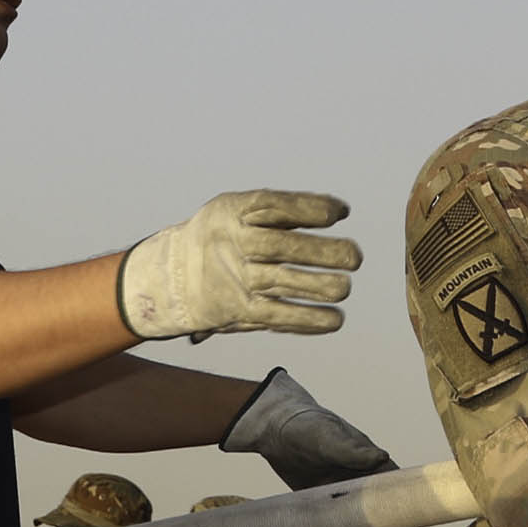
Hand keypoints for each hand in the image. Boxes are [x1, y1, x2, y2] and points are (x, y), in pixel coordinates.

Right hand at [118, 191, 360, 338]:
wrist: (172, 278)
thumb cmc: (222, 236)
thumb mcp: (238, 210)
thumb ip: (283, 211)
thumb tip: (340, 210)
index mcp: (232, 212)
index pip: (272, 206)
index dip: (307, 208)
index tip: (340, 212)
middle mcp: (232, 244)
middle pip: (278, 246)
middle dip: (319, 251)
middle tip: (354, 256)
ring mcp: (235, 279)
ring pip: (279, 283)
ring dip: (317, 287)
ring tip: (345, 286)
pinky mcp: (239, 310)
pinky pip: (276, 316)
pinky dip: (307, 320)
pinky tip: (334, 319)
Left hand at [222, 368, 406, 526]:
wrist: (273, 430)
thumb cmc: (306, 426)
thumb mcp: (328, 436)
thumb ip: (351, 449)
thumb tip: (379, 456)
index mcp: (369, 464)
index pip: (392, 493)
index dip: (402, 515)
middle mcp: (359, 483)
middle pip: (375, 518)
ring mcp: (340, 496)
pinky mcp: (320, 504)